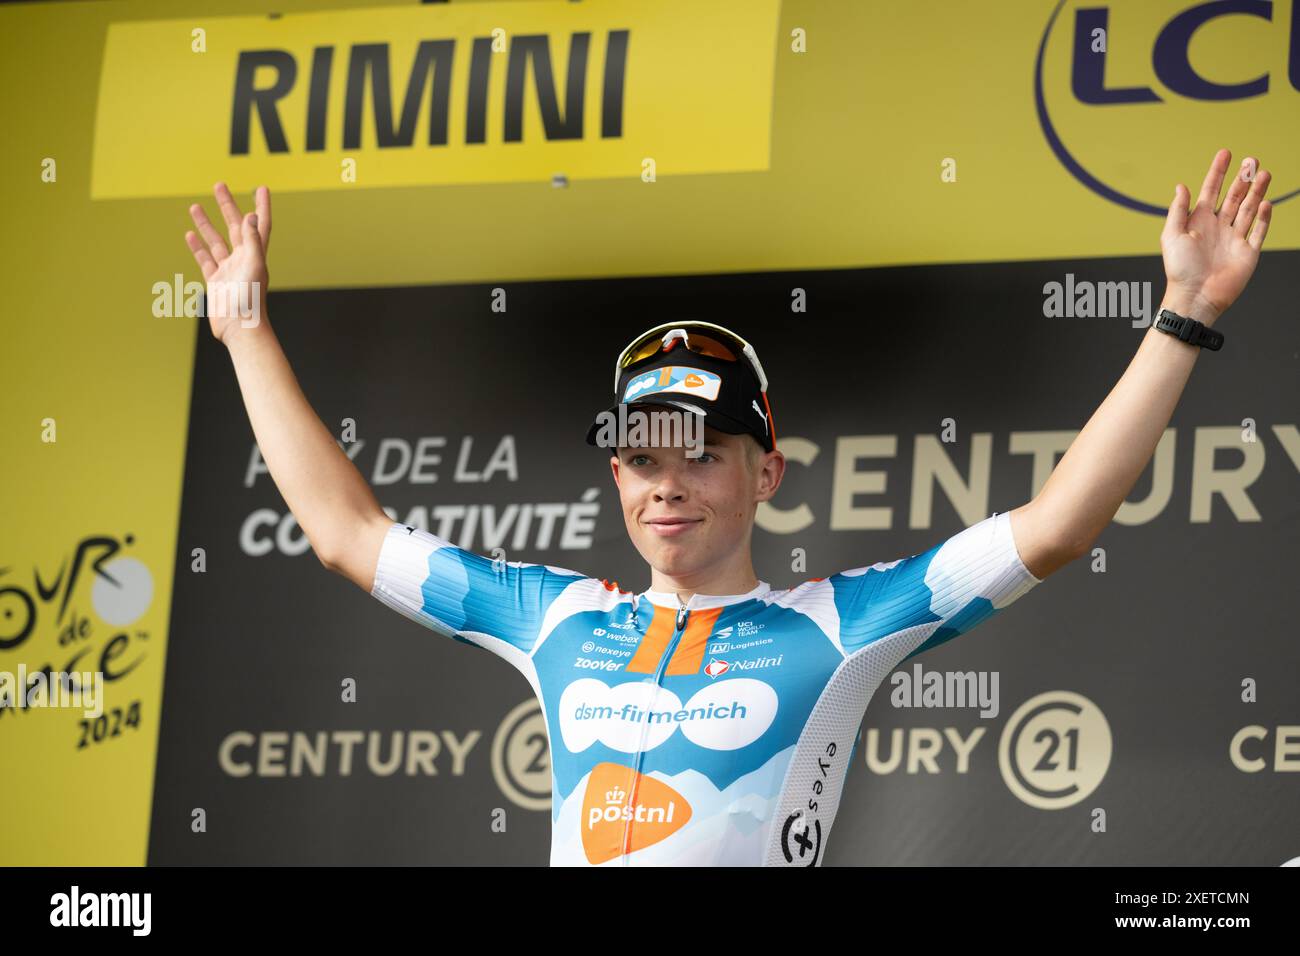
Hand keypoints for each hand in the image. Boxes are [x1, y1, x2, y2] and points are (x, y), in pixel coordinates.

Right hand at [184, 183, 271, 344]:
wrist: (240, 328)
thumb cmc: (250, 300)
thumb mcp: (253, 266)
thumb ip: (252, 240)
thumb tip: (251, 215)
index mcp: (256, 254)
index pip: (260, 224)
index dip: (262, 206)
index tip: (261, 187)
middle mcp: (244, 260)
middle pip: (235, 226)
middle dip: (227, 206)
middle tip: (219, 185)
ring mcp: (229, 270)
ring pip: (216, 241)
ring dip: (206, 224)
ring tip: (194, 205)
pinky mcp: (216, 281)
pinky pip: (205, 259)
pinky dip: (197, 246)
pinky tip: (189, 234)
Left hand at [1161, 149, 1271, 325]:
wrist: (1194, 297)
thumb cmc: (1179, 270)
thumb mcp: (1172, 236)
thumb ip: (1178, 210)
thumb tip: (1181, 186)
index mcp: (1199, 222)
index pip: (1211, 191)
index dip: (1218, 172)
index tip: (1226, 154)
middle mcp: (1218, 228)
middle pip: (1234, 197)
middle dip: (1243, 179)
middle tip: (1252, 160)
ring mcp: (1234, 239)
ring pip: (1249, 209)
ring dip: (1257, 191)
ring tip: (1264, 173)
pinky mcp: (1248, 253)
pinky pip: (1259, 232)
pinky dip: (1264, 217)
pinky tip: (1266, 203)